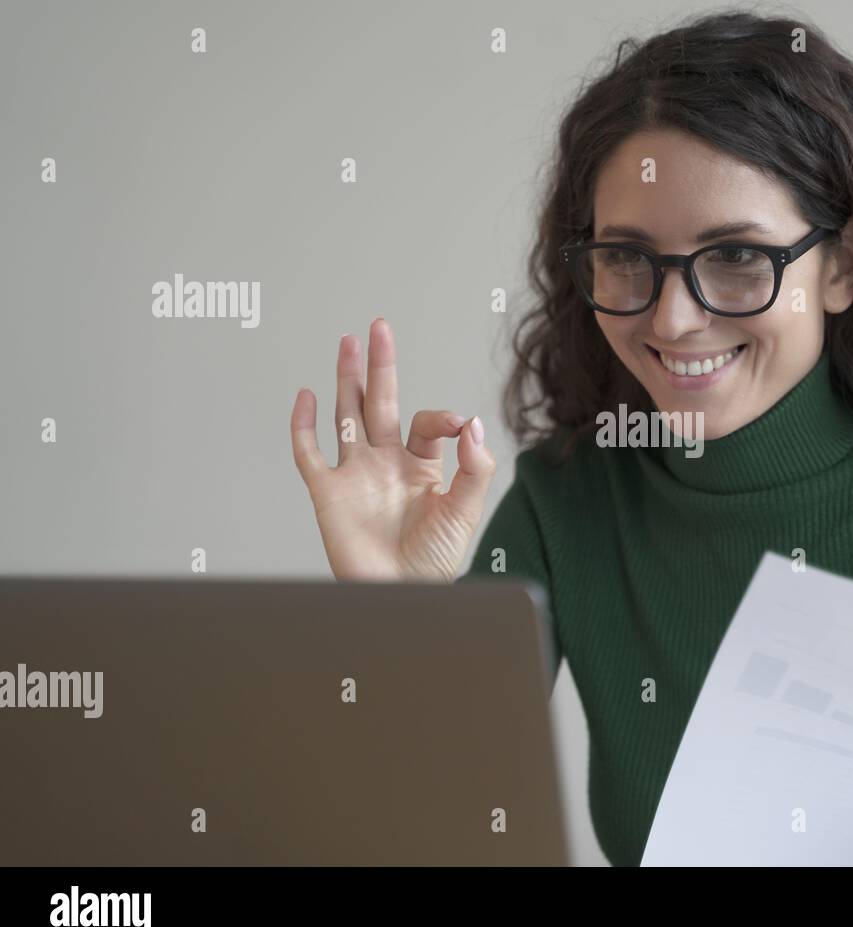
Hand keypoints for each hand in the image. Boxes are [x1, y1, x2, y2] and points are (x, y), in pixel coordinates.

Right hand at [290, 317, 496, 581]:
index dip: (444, 417)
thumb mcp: (466, 510)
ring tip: (348, 343)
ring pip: (346, 415)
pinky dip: (303, 426)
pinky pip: (309, 453)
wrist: (403, 595)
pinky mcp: (328, 492)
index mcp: (422, 466)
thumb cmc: (434, 562)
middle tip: (379, 328)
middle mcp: (386, 463)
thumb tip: (472, 421)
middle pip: (380, 402)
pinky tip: (306, 397)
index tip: (459, 425)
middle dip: (380, 365)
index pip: (428, 424)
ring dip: (346, 380)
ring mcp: (355, 474)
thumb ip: (474, 465)